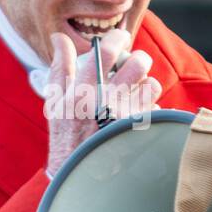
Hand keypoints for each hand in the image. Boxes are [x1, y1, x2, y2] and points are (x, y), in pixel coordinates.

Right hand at [44, 27, 161, 176]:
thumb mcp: (55, 102)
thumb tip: (61, 38)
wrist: (78, 175)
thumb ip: (60, 68)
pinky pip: (156, 109)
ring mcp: (127, 117)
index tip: (121, 36)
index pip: (108, 49)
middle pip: (138, 63)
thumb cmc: (65, 137)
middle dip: (139, 59)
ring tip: (137, 90)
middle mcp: (107, 100)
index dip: (118, 36)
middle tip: (133, 64)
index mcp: (84, 89)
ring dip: (146, 84)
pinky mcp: (140, 132)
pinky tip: (138, 113)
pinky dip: (149, 108)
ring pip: (152, 85)